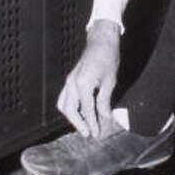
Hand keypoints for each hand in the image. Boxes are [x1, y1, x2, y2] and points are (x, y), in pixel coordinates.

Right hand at [56, 20, 120, 137]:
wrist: (102, 41)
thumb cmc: (108, 58)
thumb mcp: (110, 81)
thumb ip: (104, 101)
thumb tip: (105, 117)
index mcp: (83, 84)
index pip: (86, 110)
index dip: (92, 123)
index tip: (96, 134)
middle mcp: (72, 83)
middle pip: (70, 110)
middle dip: (79, 123)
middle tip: (88, 133)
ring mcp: (69, 81)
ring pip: (64, 104)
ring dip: (72, 117)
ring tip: (83, 124)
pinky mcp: (70, 79)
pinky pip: (64, 97)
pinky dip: (69, 107)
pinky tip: (79, 112)